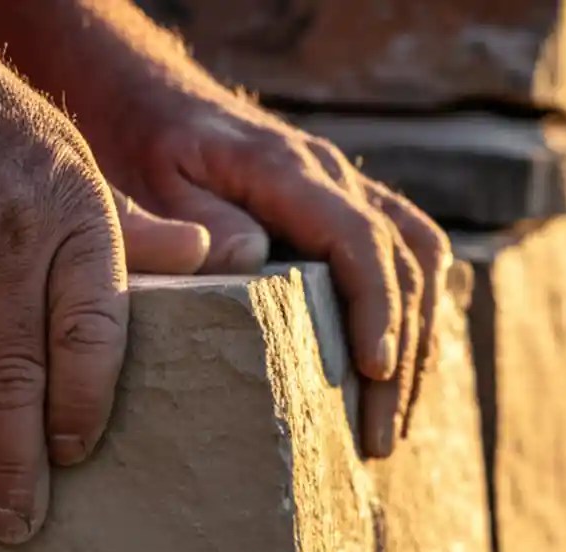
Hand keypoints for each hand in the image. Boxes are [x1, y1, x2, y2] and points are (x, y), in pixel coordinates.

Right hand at [0, 31, 134, 544]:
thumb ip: (136, 232)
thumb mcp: (79, 168)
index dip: (82, 404)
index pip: (93, 331)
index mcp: (81, 219)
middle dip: (17, 458)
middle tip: (17, 525)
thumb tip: (218, 259)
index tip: (74, 459)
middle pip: (17, 367)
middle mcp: (16, 232)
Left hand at [107, 98, 448, 456]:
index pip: (359, 240)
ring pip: (420, 258)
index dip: (376, 307)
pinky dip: (415, 311)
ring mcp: (346, 187)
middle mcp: (332, 175)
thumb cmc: (145, 146)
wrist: (153, 99)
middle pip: (404, 262)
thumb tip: (253, 262)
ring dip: (420, 341)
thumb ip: (198, 220)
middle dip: (403, 354)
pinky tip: (401, 368)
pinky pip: (408, 251)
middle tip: (380, 438)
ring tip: (393, 420)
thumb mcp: (153, 179)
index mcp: (289, 171)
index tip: (375, 372)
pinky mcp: (347, 205)